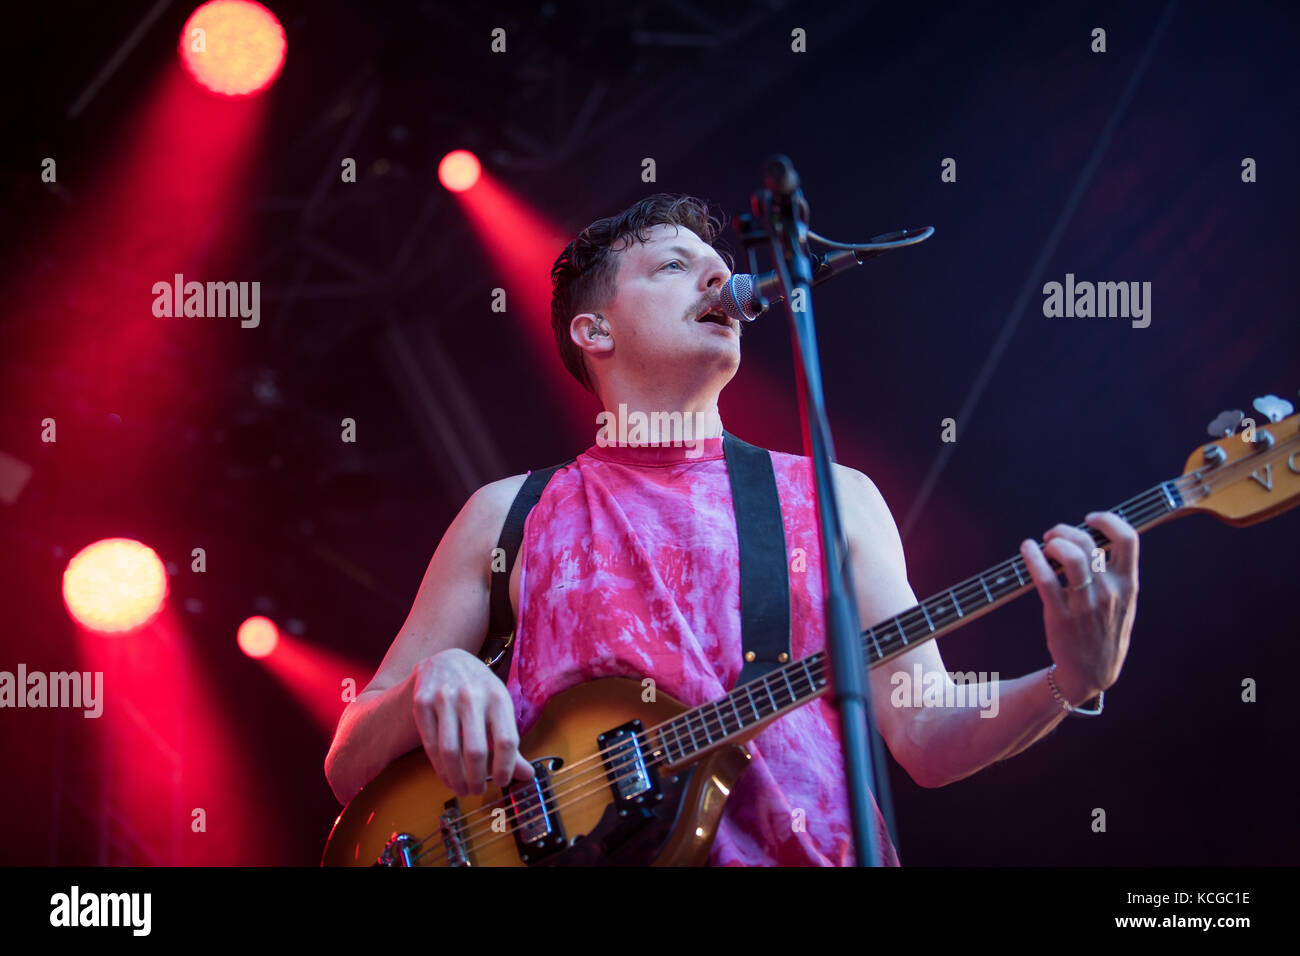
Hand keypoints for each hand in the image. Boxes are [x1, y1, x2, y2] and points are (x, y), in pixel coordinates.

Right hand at [411, 647, 534, 797]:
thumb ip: (510, 743)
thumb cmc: (479, 691)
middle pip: (476, 750)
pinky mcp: (422, 702)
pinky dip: (439, 767)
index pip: (506, 740)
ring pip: (449, 750)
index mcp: (498, 696)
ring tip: (462, 789)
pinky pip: (430, 744)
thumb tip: (527, 776)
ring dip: (456, 778)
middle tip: (478, 791)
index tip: (503, 782)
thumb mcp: (499, 708)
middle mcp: (472, 695)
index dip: (506, 767)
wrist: (446, 660)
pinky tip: (446, 776)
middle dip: (477, 779)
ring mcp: (444, 697)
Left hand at [1019, 512, 1138, 704]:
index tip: (1090, 519)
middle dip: (1066, 530)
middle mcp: (1109, 592)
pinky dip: (1033, 558)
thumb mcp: (1124, 603)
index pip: (1128, 539)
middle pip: (1089, 542)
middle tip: (1053, 535)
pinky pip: (1045, 579)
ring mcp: (1085, 605)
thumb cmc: (1105, 631)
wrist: (1093, 673)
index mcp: (1128, 585)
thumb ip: (1115, 574)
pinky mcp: (1061, 616)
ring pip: (1070, 557)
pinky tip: (1027, 551)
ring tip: (1044, 545)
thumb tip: (1095, 537)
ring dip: (1052, 542)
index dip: (1108, 520)